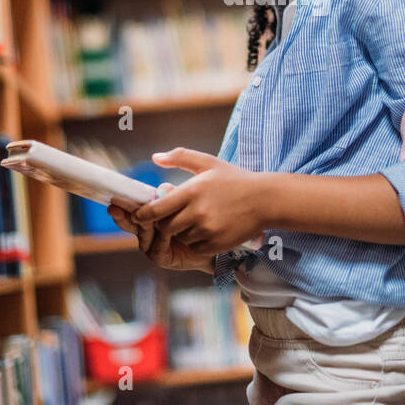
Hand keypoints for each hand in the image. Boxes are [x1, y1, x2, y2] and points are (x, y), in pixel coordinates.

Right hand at [108, 199, 213, 272]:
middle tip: (114, 208)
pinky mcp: (159, 257)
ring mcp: (150, 245)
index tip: (113, 199)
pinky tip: (166, 233)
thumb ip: (171, 196)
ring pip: (143, 233)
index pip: (131, 208)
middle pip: (130, 222)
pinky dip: (161, 239)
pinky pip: (156, 247)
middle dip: (122, 215)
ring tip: (142, 216)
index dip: (122, 204)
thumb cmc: (198, 218)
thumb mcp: (184, 201)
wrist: (214, 242)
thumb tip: (162, 189)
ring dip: (145, 225)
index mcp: (149, 215)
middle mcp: (145, 231)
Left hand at [133, 148, 265, 255]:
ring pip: (180, 238)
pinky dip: (195, 241)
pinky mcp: (216, 244)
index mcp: (192, 191)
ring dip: (181, 232)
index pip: (156, 209)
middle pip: (165, 227)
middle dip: (165, 223)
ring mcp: (207, 230)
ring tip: (194, 220)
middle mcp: (197, 212)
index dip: (143, 214)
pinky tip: (206, 230)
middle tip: (172, 216)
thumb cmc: (236, 179)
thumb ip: (180, 157)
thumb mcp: (208, 163)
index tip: (139, 215)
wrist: (266, 200)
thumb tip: (155, 157)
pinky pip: (194, 248)